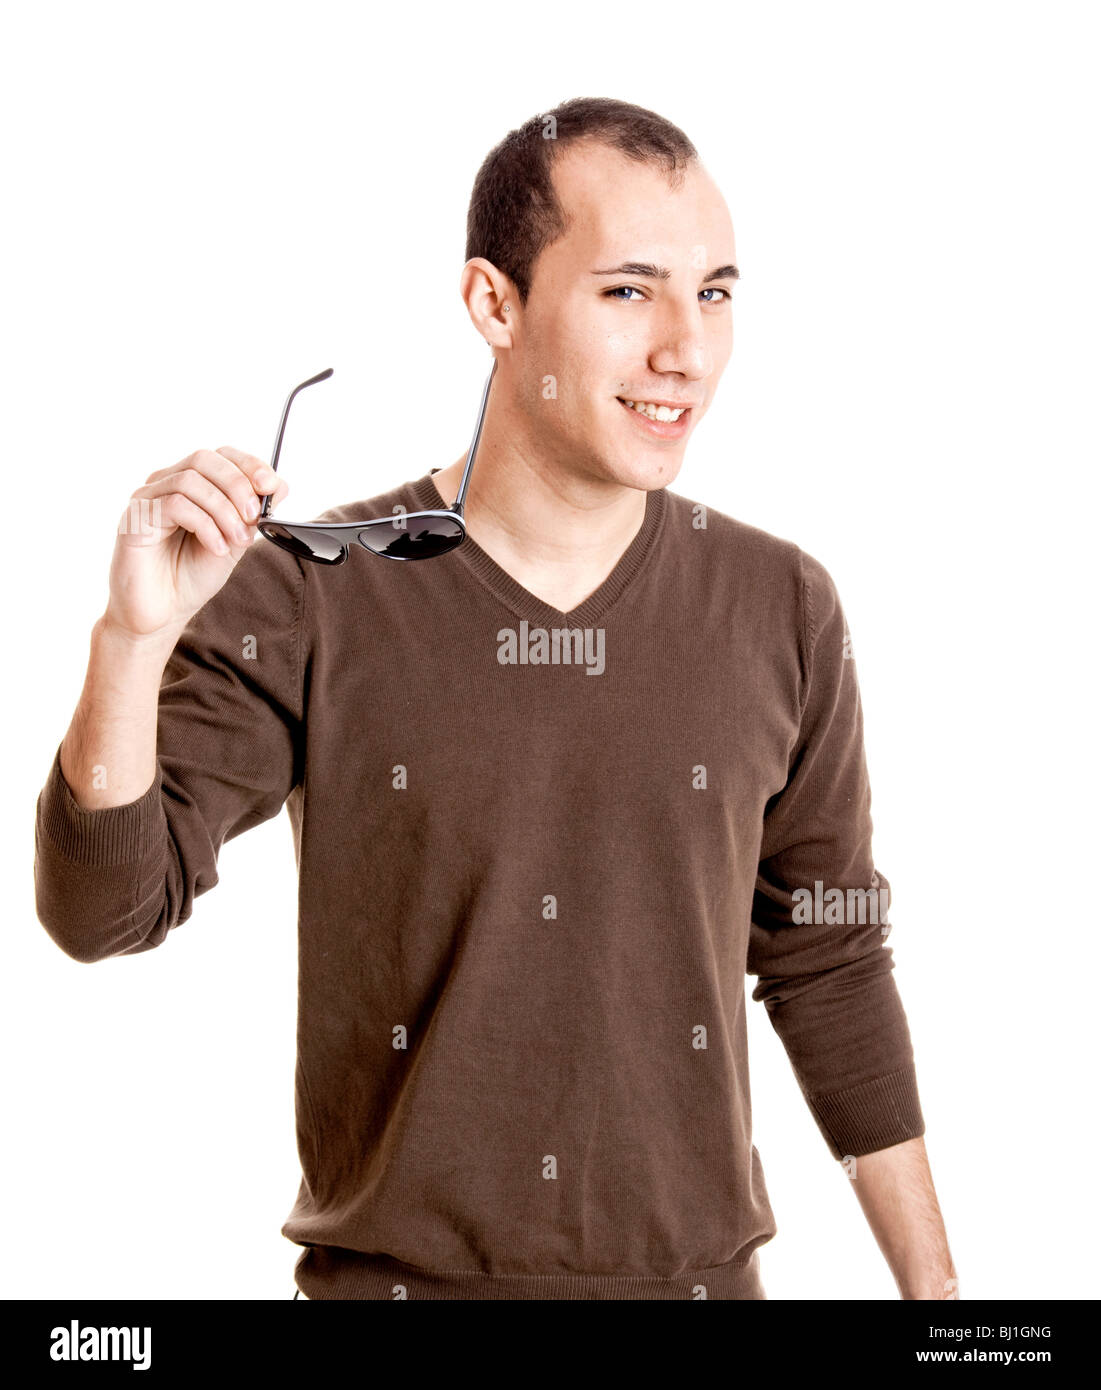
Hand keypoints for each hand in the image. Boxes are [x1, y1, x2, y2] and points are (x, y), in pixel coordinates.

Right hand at [104, 446, 289, 642]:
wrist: (161, 614)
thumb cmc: (191, 577)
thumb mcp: (233, 542)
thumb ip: (251, 514)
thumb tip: (278, 486)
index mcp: (190, 485)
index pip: (220, 455)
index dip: (249, 464)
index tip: (272, 487)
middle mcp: (165, 484)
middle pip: (204, 460)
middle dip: (238, 486)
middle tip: (254, 518)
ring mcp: (147, 499)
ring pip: (190, 481)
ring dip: (223, 511)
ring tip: (236, 541)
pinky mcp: (135, 519)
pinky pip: (175, 505)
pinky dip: (205, 525)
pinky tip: (216, 548)